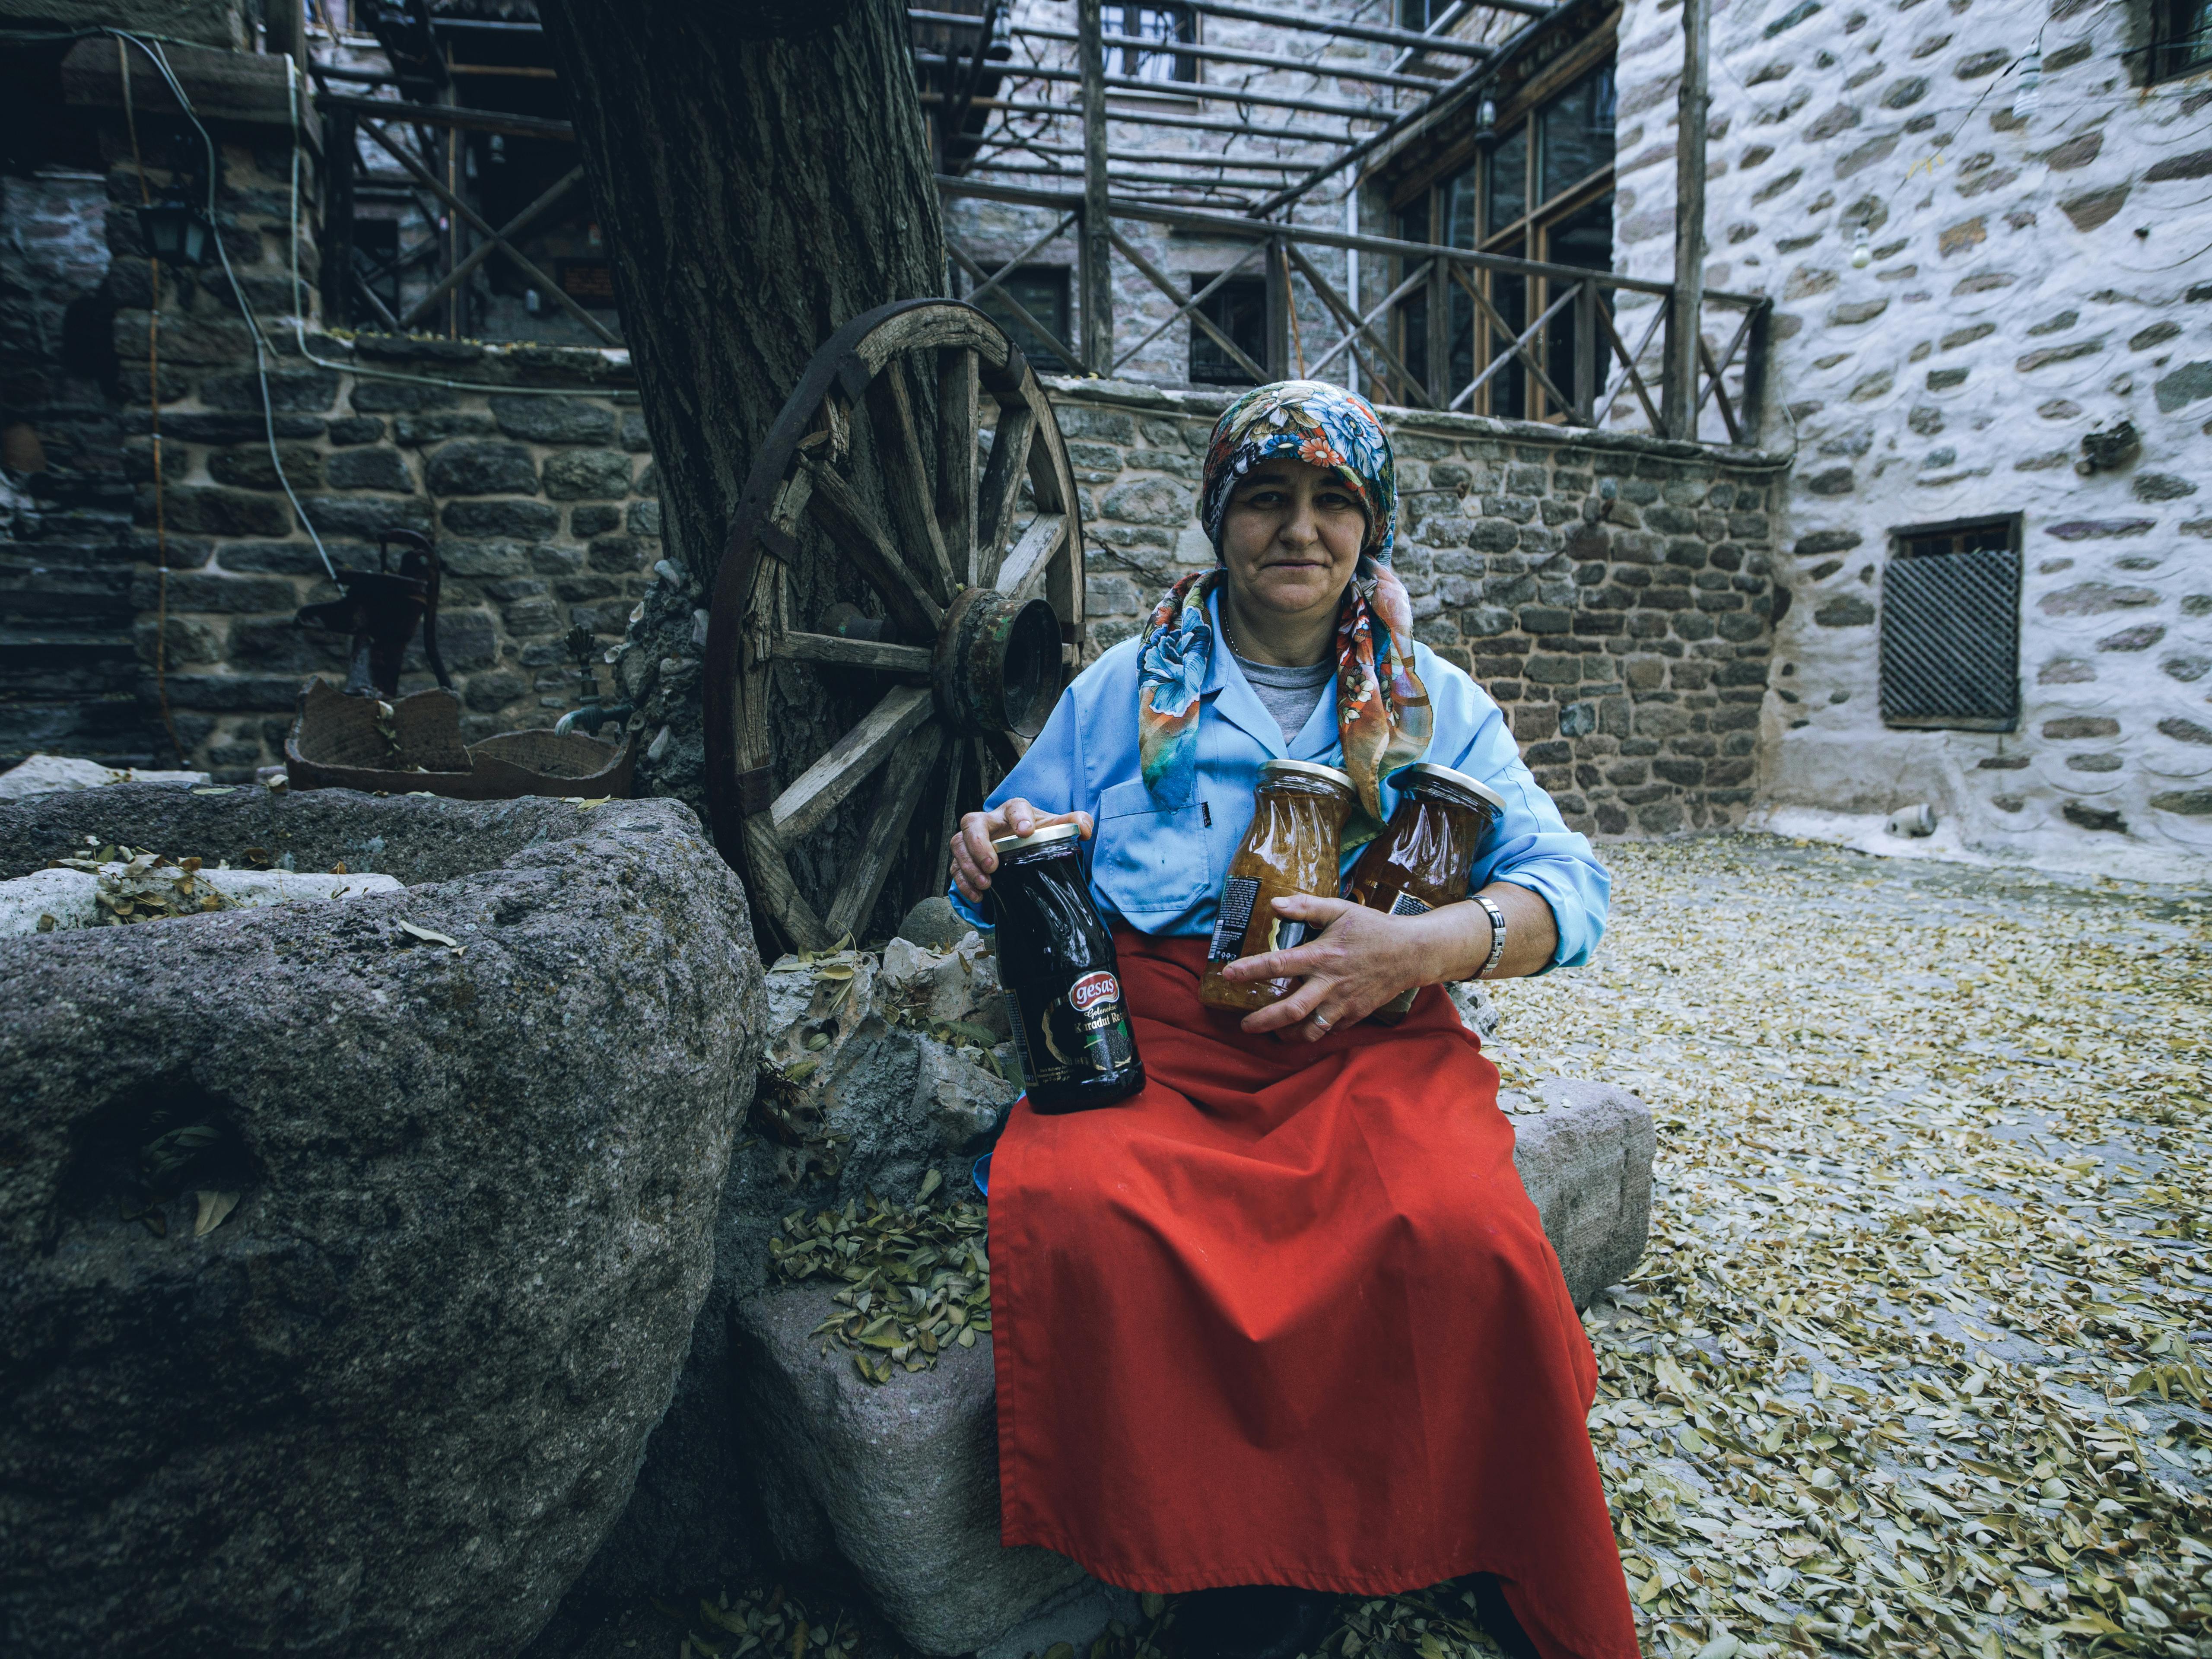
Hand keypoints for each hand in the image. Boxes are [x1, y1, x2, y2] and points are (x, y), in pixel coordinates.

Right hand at [950, 797, 1094, 905]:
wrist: (1021, 845)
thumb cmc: (1037, 834)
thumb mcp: (1057, 828)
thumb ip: (1075, 823)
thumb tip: (1084, 830)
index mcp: (1014, 811)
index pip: (1014, 807)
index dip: (1019, 817)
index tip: (1027, 832)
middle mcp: (989, 822)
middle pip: (972, 823)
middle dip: (979, 844)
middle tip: (992, 865)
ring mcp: (973, 840)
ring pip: (958, 844)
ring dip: (968, 865)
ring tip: (986, 884)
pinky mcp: (965, 858)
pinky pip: (955, 867)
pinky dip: (963, 882)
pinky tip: (978, 896)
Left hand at [1223, 894, 1488, 1040]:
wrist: (1412, 953)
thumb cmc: (1374, 929)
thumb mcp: (1340, 909)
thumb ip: (1306, 906)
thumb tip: (1274, 903)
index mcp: (1322, 956)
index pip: (1278, 964)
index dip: (1250, 970)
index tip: (1228, 974)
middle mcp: (1330, 984)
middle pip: (1290, 1009)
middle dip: (1263, 1021)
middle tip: (1244, 1025)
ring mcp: (1343, 1003)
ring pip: (1310, 1029)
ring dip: (1287, 1035)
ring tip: (1272, 1032)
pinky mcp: (1355, 1014)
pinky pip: (1329, 1029)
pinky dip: (1313, 1032)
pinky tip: (1302, 1028)